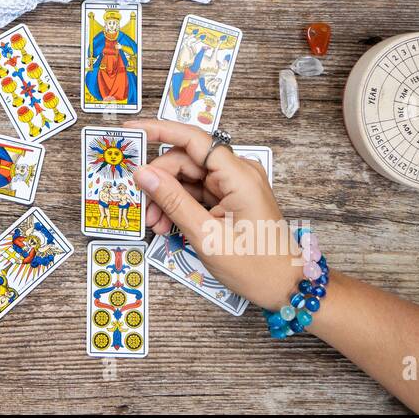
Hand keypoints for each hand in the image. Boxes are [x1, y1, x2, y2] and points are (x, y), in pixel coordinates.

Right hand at [126, 119, 302, 309]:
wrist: (285, 288)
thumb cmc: (255, 267)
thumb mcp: (207, 236)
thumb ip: (174, 201)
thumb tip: (143, 174)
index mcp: (240, 176)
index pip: (194, 139)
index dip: (160, 130)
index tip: (132, 129)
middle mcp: (239, 173)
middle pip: (185, 161)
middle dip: (159, 181)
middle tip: (142, 209)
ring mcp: (235, 184)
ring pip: (187, 177)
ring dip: (166, 197)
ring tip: (155, 224)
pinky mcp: (231, 197)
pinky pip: (196, 191)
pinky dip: (179, 206)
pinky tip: (167, 224)